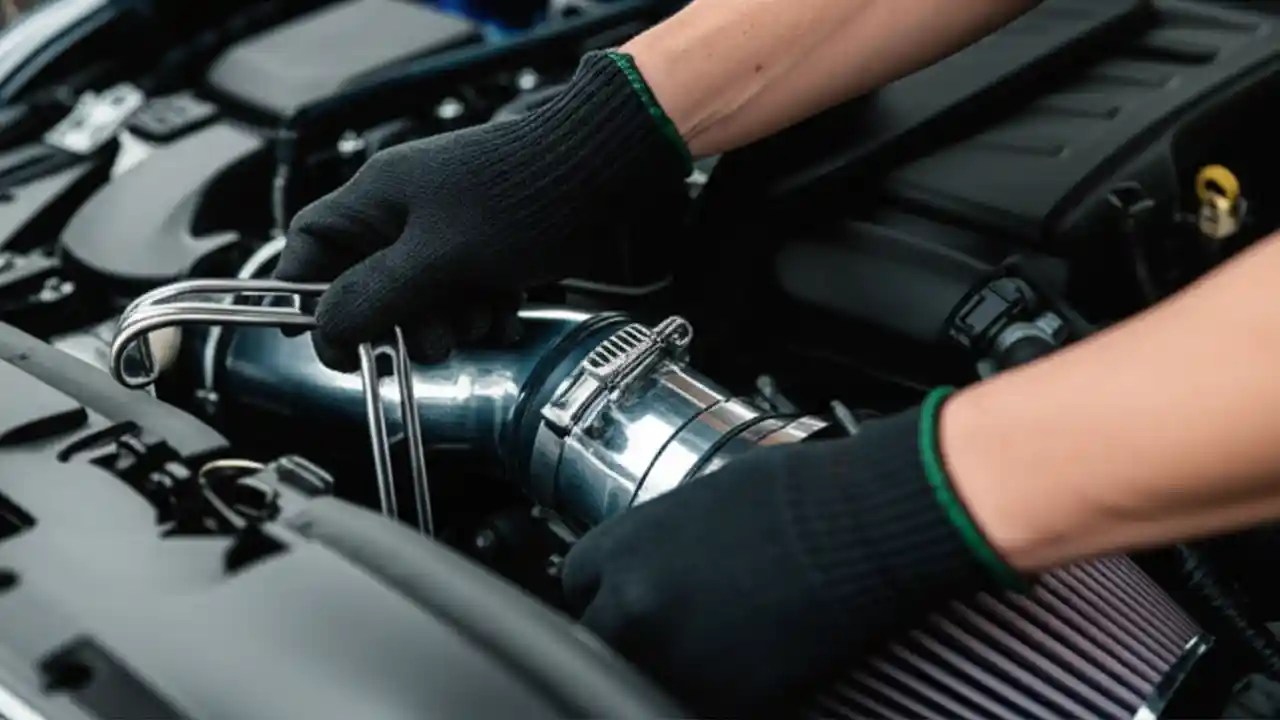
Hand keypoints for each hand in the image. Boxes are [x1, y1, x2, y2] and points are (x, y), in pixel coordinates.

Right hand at [275, 52, 687, 368]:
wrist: (606, 172)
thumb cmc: (522, 197)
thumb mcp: (438, 256)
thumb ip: (375, 295)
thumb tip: (323, 328)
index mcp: (379, 196)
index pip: (311, 244)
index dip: (303, 293)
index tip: (314, 339)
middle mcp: (408, 210)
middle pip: (370, 283)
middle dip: (399, 321)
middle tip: (429, 339)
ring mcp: (451, 229)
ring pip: (424, 297)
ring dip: (450, 321)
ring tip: (481, 314)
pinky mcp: (490, 247)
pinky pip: (467, 295)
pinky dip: (484, 311)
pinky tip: (506, 312)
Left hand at [562, 408, 991, 715]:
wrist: (869, 527)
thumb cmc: (807, 495)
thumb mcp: (710, 496)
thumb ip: (664, 537)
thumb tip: (660, 559)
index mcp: (626, 547)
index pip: (577, 584)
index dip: (609, 591)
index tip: (631, 596)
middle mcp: (636, 606)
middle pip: (600, 639)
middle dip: (629, 634)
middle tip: (676, 628)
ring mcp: (677, 658)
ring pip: (640, 675)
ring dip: (667, 664)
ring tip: (715, 645)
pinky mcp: (727, 697)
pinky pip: (691, 698)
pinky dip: (711, 687)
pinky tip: (746, 664)